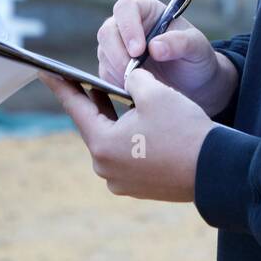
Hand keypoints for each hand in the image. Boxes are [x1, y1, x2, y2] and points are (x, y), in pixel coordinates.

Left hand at [39, 67, 213, 201]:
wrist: (216, 169)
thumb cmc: (183, 128)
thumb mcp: (153, 93)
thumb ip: (131, 80)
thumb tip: (128, 79)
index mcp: (103, 145)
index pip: (76, 108)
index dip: (61, 86)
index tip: (43, 72)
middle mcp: (106, 168)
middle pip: (94, 125)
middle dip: (93, 101)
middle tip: (82, 78)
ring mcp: (122, 182)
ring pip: (112, 140)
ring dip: (114, 118)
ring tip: (113, 95)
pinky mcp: (139, 188)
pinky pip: (126, 155)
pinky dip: (128, 136)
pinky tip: (137, 121)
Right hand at [97, 0, 236, 116]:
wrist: (194, 85)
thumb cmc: (196, 58)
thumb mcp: (197, 48)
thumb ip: (180, 43)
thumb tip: (155, 47)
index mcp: (147, 11)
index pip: (126, 8)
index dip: (128, 27)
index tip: (138, 50)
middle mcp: (127, 25)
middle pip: (107, 31)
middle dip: (117, 53)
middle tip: (133, 72)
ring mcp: (117, 46)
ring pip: (104, 53)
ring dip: (117, 70)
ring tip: (139, 83)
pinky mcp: (113, 68)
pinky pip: (105, 74)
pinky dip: (116, 83)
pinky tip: (134, 90)